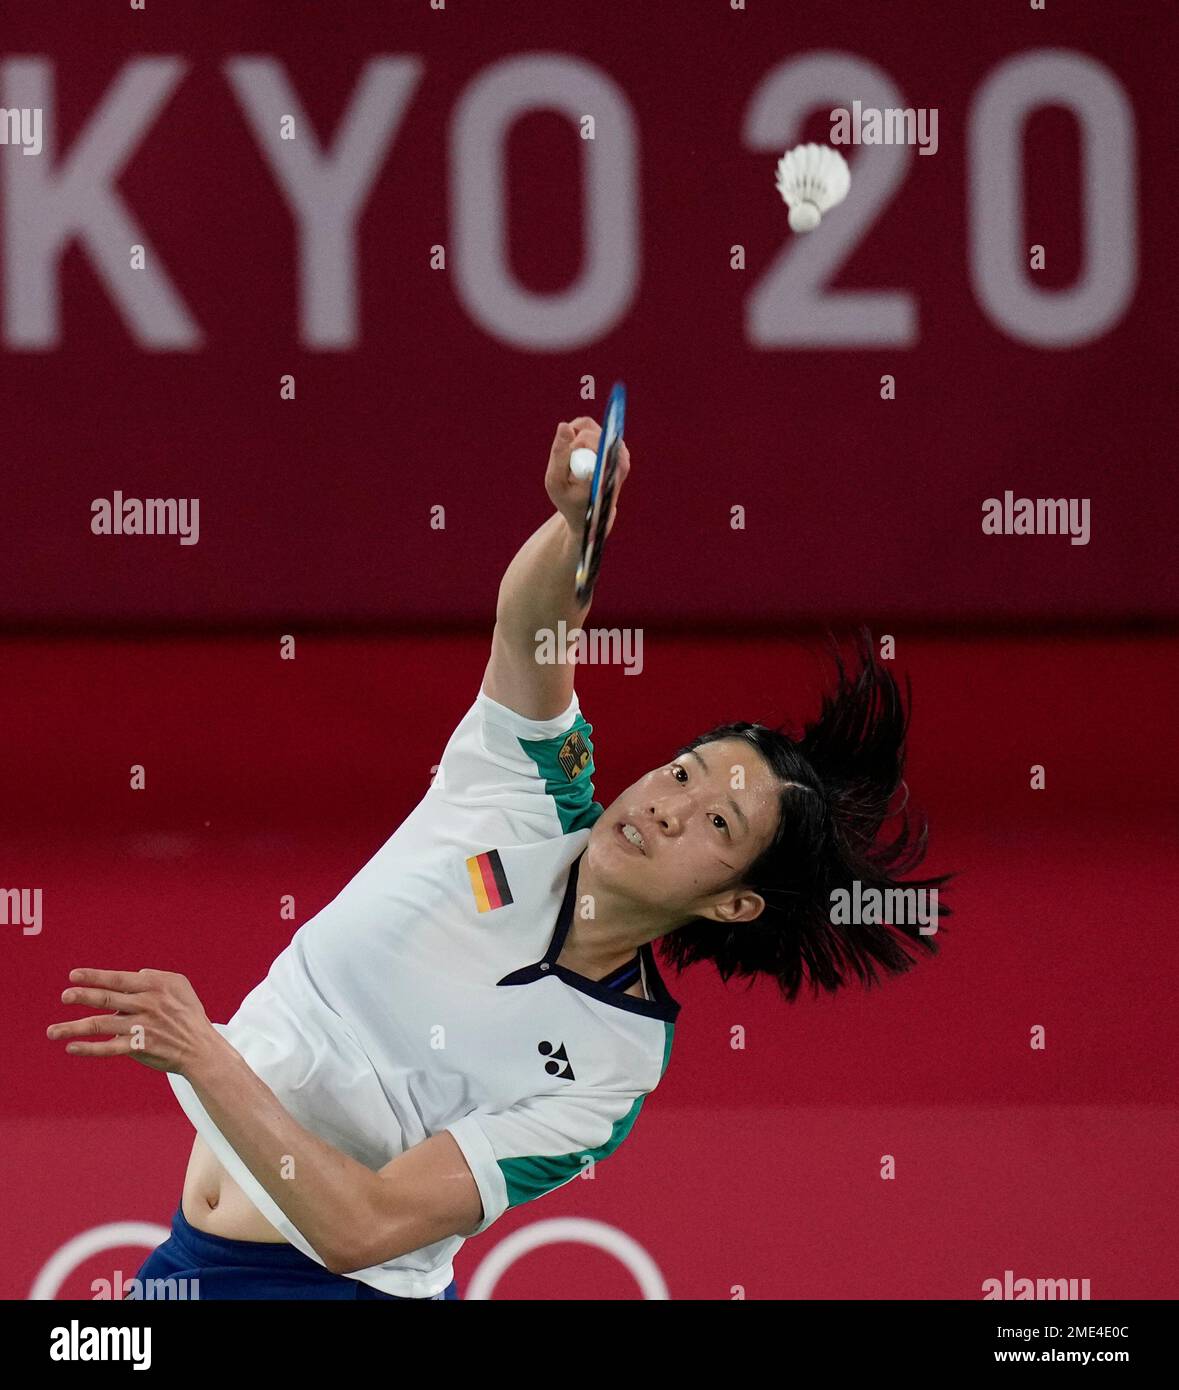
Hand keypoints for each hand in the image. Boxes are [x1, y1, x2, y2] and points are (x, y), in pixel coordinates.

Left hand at [47, 967, 218, 1076]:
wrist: (200, 1048)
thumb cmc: (188, 1014)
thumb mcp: (179, 986)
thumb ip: (154, 976)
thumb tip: (131, 974)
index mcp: (154, 987)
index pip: (119, 979)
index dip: (95, 976)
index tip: (73, 976)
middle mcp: (146, 1005)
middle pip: (107, 999)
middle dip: (83, 996)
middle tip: (65, 996)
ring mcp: (141, 1028)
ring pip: (101, 1025)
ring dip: (74, 1027)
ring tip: (52, 1031)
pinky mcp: (138, 1048)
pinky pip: (108, 1049)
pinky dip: (89, 1049)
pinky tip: (71, 1048)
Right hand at [544, 417, 630, 538]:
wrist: (589, 514)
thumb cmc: (570, 501)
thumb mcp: (556, 482)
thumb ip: (559, 454)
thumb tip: (564, 425)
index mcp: (610, 470)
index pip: (590, 441)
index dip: (574, 446)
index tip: (570, 460)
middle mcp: (620, 457)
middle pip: (588, 431)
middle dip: (571, 443)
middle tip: (568, 465)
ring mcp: (619, 449)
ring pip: (587, 425)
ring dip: (572, 439)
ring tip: (572, 461)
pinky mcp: (613, 443)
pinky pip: (589, 427)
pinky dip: (577, 437)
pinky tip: (577, 456)